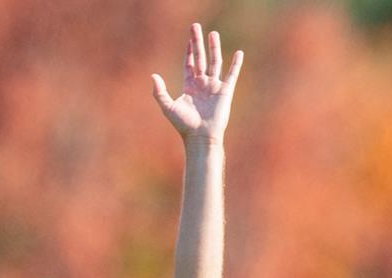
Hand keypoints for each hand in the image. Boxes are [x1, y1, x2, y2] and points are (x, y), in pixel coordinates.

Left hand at [151, 23, 242, 142]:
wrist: (201, 136)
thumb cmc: (184, 125)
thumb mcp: (168, 107)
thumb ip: (159, 92)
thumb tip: (153, 75)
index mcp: (189, 86)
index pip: (189, 64)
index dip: (189, 51)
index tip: (189, 38)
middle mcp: (202, 84)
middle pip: (200, 58)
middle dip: (198, 42)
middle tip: (196, 26)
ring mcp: (214, 86)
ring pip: (215, 62)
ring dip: (214, 48)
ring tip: (213, 34)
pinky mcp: (225, 91)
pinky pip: (232, 74)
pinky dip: (236, 64)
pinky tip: (238, 53)